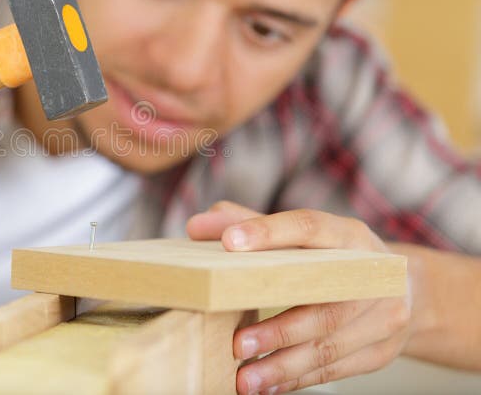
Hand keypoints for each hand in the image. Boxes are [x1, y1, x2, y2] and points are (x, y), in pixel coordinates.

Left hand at [187, 201, 411, 393]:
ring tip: (245, 379)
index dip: (270, 233)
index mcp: (348, 235)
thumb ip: (248, 223)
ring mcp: (384, 315)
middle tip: (237, 343)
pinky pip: (337, 369)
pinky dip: (298, 379)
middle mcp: (374, 274)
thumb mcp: (300, 235)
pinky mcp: (383, 350)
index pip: (309, 228)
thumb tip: (196, 226)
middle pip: (324, 303)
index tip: (230, 243)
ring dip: (284, 365)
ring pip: (330, 344)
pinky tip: (268, 386)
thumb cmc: (334, 257)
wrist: (405, 288)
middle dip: (278, 328)